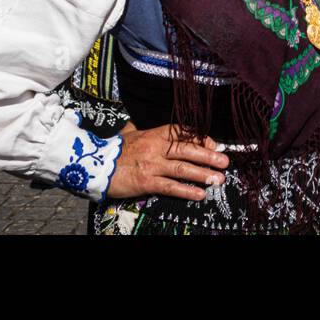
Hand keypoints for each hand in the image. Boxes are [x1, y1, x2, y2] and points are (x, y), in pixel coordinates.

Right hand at [104, 123, 229, 200]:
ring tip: (218, 179)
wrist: (93, 165)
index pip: (182, 133)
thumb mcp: (129, 134)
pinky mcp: (146, 181)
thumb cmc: (113, 150)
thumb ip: (140, 130)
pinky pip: (170, 186)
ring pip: (182, 168)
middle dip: (208, 155)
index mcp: (154, 134)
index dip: (200, 137)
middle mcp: (155, 147)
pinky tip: (199, 194)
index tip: (214, 143)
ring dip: (203, 174)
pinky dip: (186, 190)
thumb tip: (142, 125)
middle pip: (187, 149)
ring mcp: (151, 165)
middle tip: (225, 161)